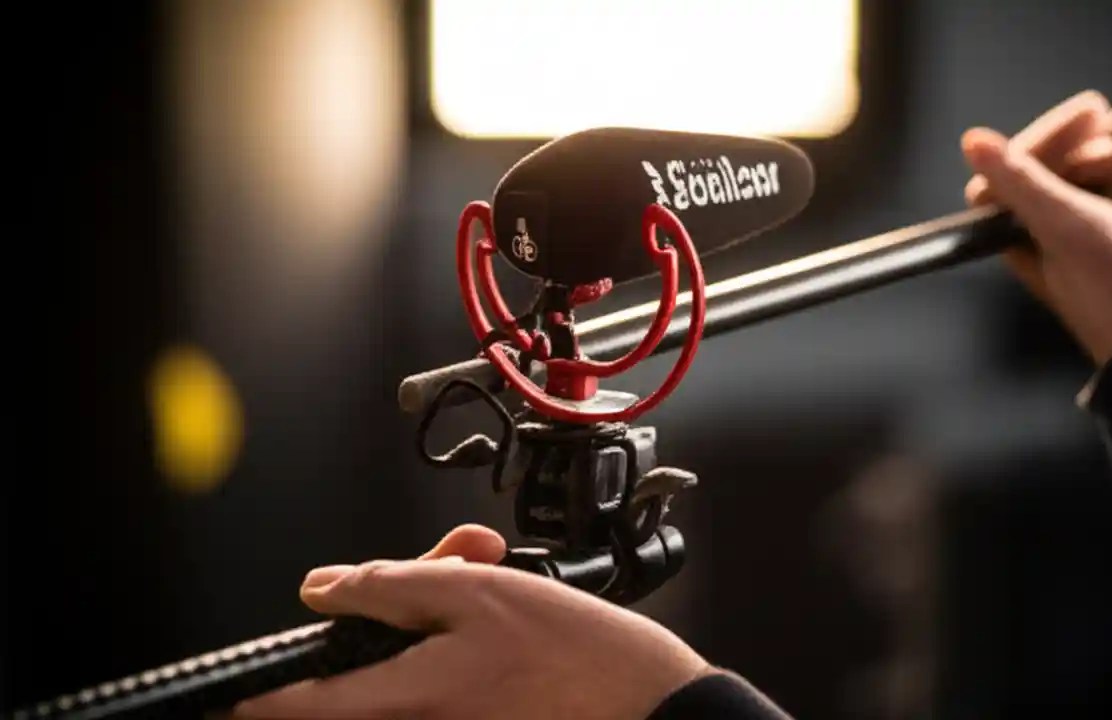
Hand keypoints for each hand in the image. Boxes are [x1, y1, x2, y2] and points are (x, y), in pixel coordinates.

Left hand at [234, 525, 709, 718]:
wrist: (646, 704)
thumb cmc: (576, 652)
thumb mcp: (478, 593)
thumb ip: (389, 585)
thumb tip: (323, 587)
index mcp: (407, 697)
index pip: (297, 705)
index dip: (256, 692)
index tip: (232, 684)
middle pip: (355, 683)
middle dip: (380, 618)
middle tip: (439, 572)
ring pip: (396, 683)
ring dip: (420, 629)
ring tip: (478, 586)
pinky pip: (431, 696)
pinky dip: (445, 655)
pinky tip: (493, 625)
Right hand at [961, 85, 1111, 365]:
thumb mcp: (1070, 231)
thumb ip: (1018, 182)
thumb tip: (973, 141)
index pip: (1076, 120)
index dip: (1039, 154)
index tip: (1007, 184)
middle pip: (1059, 152)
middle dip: (1033, 194)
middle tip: (1013, 222)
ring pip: (1050, 189)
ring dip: (1031, 222)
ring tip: (1043, 257)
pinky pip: (1057, 219)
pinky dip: (1041, 242)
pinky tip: (1047, 268)